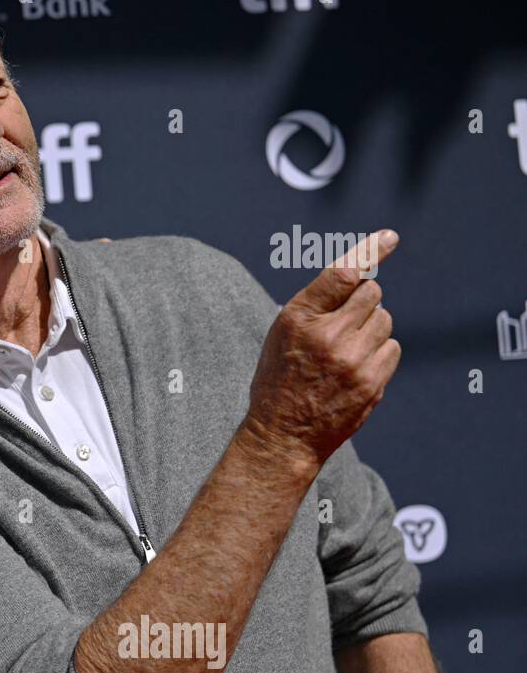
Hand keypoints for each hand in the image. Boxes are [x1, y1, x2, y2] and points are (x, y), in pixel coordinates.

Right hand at [245, 229, 401, 467]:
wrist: (282, 434)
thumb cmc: (279, 378)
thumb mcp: (282, 334)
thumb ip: (317, 305)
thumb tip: (363, 278)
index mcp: (298, 318)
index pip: (343, 273)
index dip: (370, 251)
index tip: (390, 238)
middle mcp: (327, 335)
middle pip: (372, 293)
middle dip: (362, 302)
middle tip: (343, 323)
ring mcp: (353, 360)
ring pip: (384, 320)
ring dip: (371, 328)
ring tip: (345, 351)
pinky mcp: (372, 382)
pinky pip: (392, 347)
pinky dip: (379, 352)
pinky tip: (356, 368)